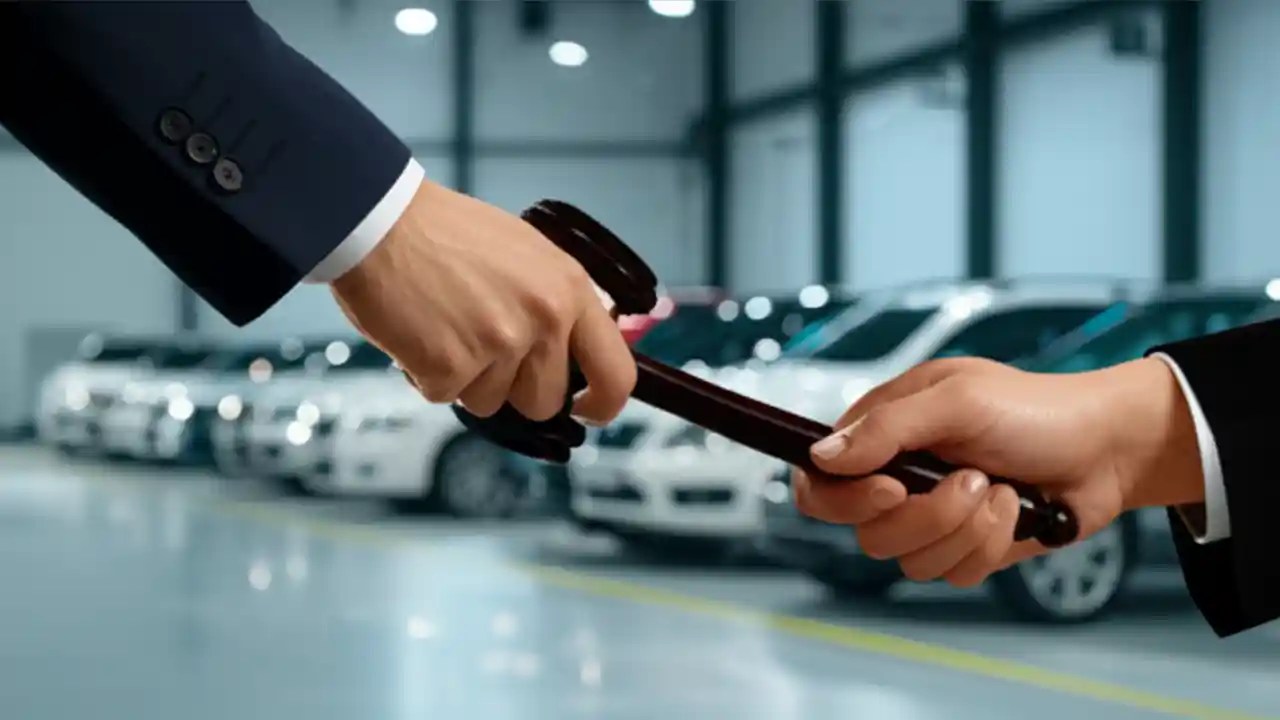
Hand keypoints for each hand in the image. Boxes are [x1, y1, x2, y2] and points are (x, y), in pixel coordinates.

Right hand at [329, 179, 635, 423]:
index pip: (616, 373)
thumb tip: (577, 354)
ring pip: (491, 403)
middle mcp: (543, 320)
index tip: (586, 409)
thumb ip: (558, 303)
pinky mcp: (450, 366)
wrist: (380, 220)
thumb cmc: (447, 235)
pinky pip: (444, 396)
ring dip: (465, 378)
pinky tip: (417, 331)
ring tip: (445, 325)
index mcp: (570, 290)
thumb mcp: (527, 254)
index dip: (602, 403)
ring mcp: (498, 344)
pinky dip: (426, 374)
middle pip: (545, 401)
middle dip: (513, 387)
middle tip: (480, 345)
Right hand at [794, 356, 1203, 587]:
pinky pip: (951, 573)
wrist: (1107, 448)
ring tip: (1000, 489)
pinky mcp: (963, 547)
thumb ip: (887, 428)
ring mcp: (930, 516)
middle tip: (971, 479)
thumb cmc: (1036, 409)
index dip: (843, 499)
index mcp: (882, 434)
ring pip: (908, 560)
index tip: (893, 490)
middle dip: (928, 515)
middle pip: (865, 531)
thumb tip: (821, 457)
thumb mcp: (959, 401)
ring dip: (965, 528)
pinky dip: (988, 546)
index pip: (819, 481)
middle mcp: (898, 478)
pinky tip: (1013, 512)